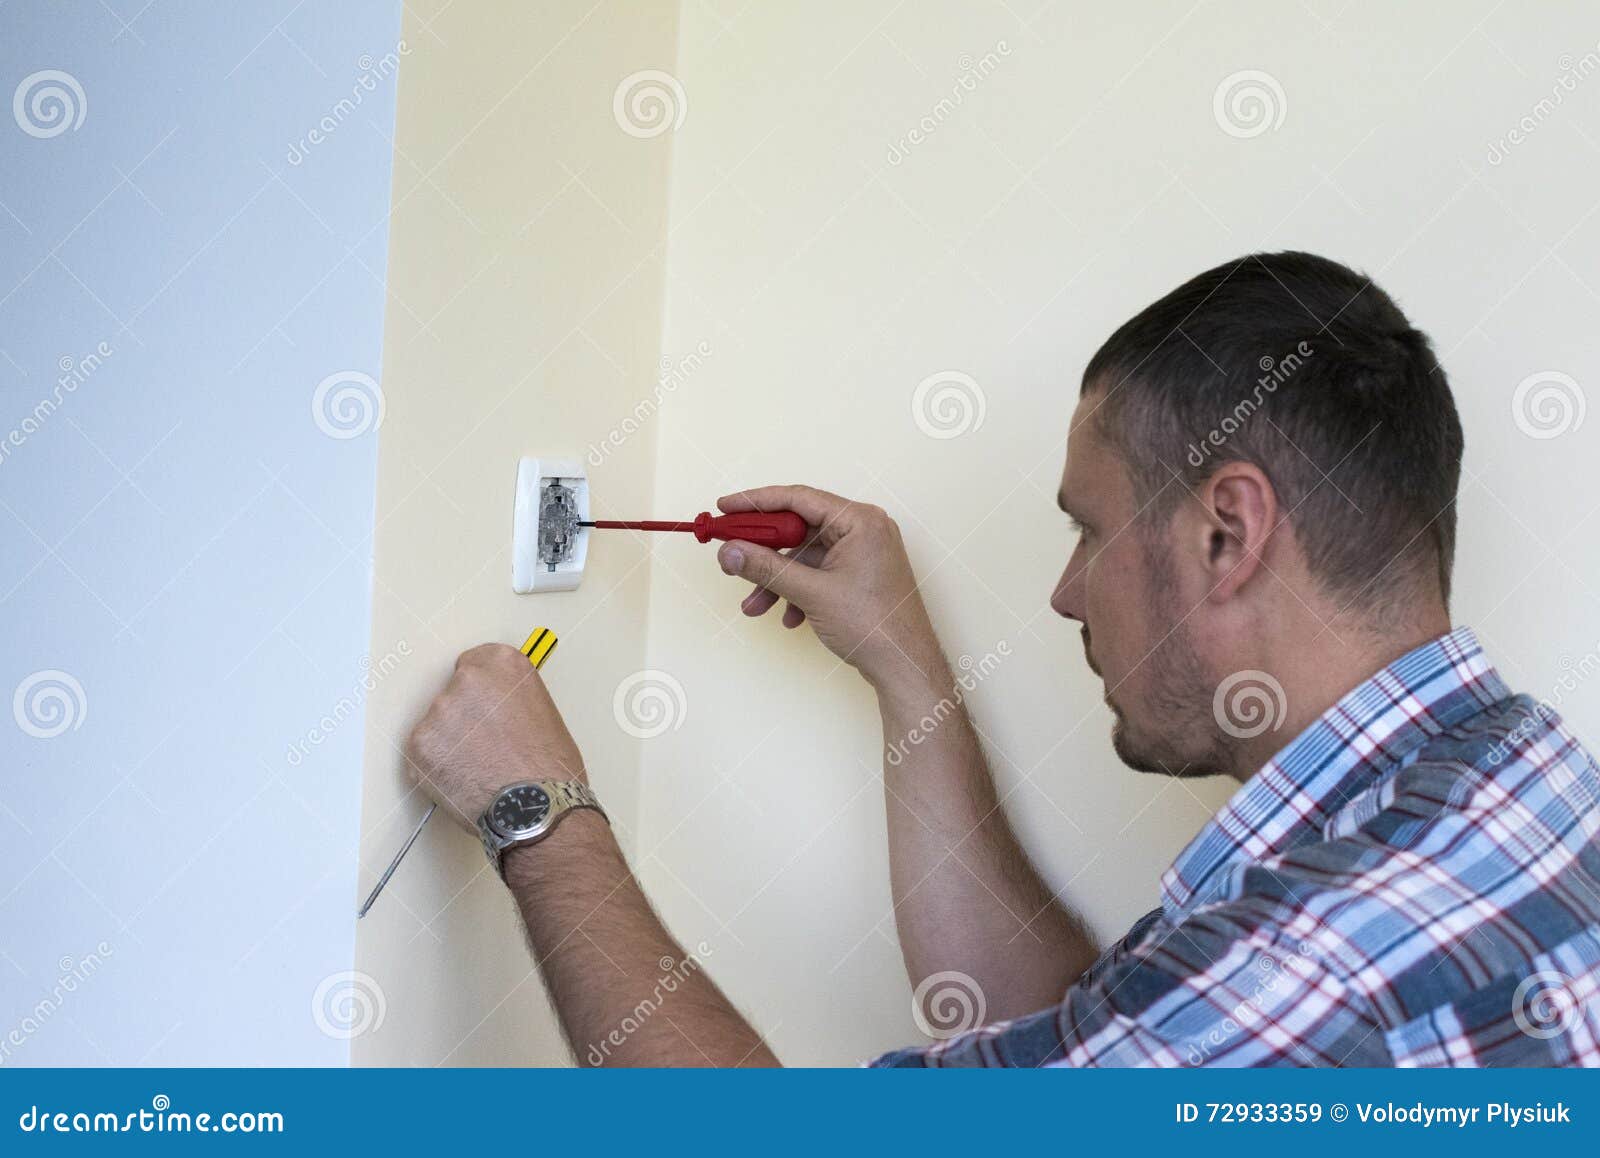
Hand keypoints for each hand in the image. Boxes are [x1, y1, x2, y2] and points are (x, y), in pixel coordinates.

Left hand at [405, 643, 585, 828]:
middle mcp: (468, 680)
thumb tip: (493, 708)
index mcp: (503, 664)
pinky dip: (438, 767)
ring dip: (450, 743)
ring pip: (437, 725)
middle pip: (454, 693)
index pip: (476, 664)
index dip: (482, 693)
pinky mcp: (420, 744)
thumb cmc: (549, 768)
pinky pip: (423, 753)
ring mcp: (440, 711)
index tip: (485, 706)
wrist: (536, 807)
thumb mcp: (543, 712)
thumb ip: (509, 698)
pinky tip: (464, 779)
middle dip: (464, 718)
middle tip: (486, 745)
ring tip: (479, 767)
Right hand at [714, 485, 941, 687]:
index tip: (726, 507)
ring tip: (754, 605)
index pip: (798, 498)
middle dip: (764, 551)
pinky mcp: (860, 573)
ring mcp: (863, 552)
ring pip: (805, 556)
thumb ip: (766, 568)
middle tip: (732, 555)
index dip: (756, 502)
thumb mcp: (811, 593)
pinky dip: (798, 591)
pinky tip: (789, 617)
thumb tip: (731, 551)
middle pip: (799, 527)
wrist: (904, 666)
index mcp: (860, 521)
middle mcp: (864, 529)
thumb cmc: (875, 626)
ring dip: (777, 580)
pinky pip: (818, 572)